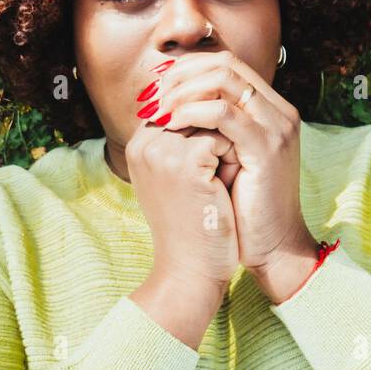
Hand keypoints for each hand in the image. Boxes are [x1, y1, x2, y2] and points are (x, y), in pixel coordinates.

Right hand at [123, 122, 240, 291]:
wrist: (190, 271)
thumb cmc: (191, 224)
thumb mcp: (176, 175)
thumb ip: (181, 138)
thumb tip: (208, 99)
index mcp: (139, 144)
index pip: (184, 109)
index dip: (205, 137)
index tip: (201, 176)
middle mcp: (144, 142)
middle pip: (199, 111)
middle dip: (216, 140)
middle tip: (207, 185)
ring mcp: (163, 150)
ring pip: (213, 121)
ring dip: (225, 149)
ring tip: (212, 187)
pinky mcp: (186, 160)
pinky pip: (224, 137)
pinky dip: (231, 161)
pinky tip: (219, 191)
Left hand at [148, 52, 316, 284]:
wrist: (272, 247)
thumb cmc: (241, 207)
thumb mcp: (224, 158)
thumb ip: (208, 129)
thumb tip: (164, 104)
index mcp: (269, 109)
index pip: (226, 65)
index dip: (187, 70)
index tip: (157, 89)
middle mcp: (278, 111)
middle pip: (225, 64)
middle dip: (182, 74)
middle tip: (155, 97)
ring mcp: (276, 127)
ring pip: (225, 80)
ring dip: (184, 90)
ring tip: (160, 112)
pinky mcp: (267, 148)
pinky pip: (223, 114)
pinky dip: (191, 114)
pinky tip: (172, 126)